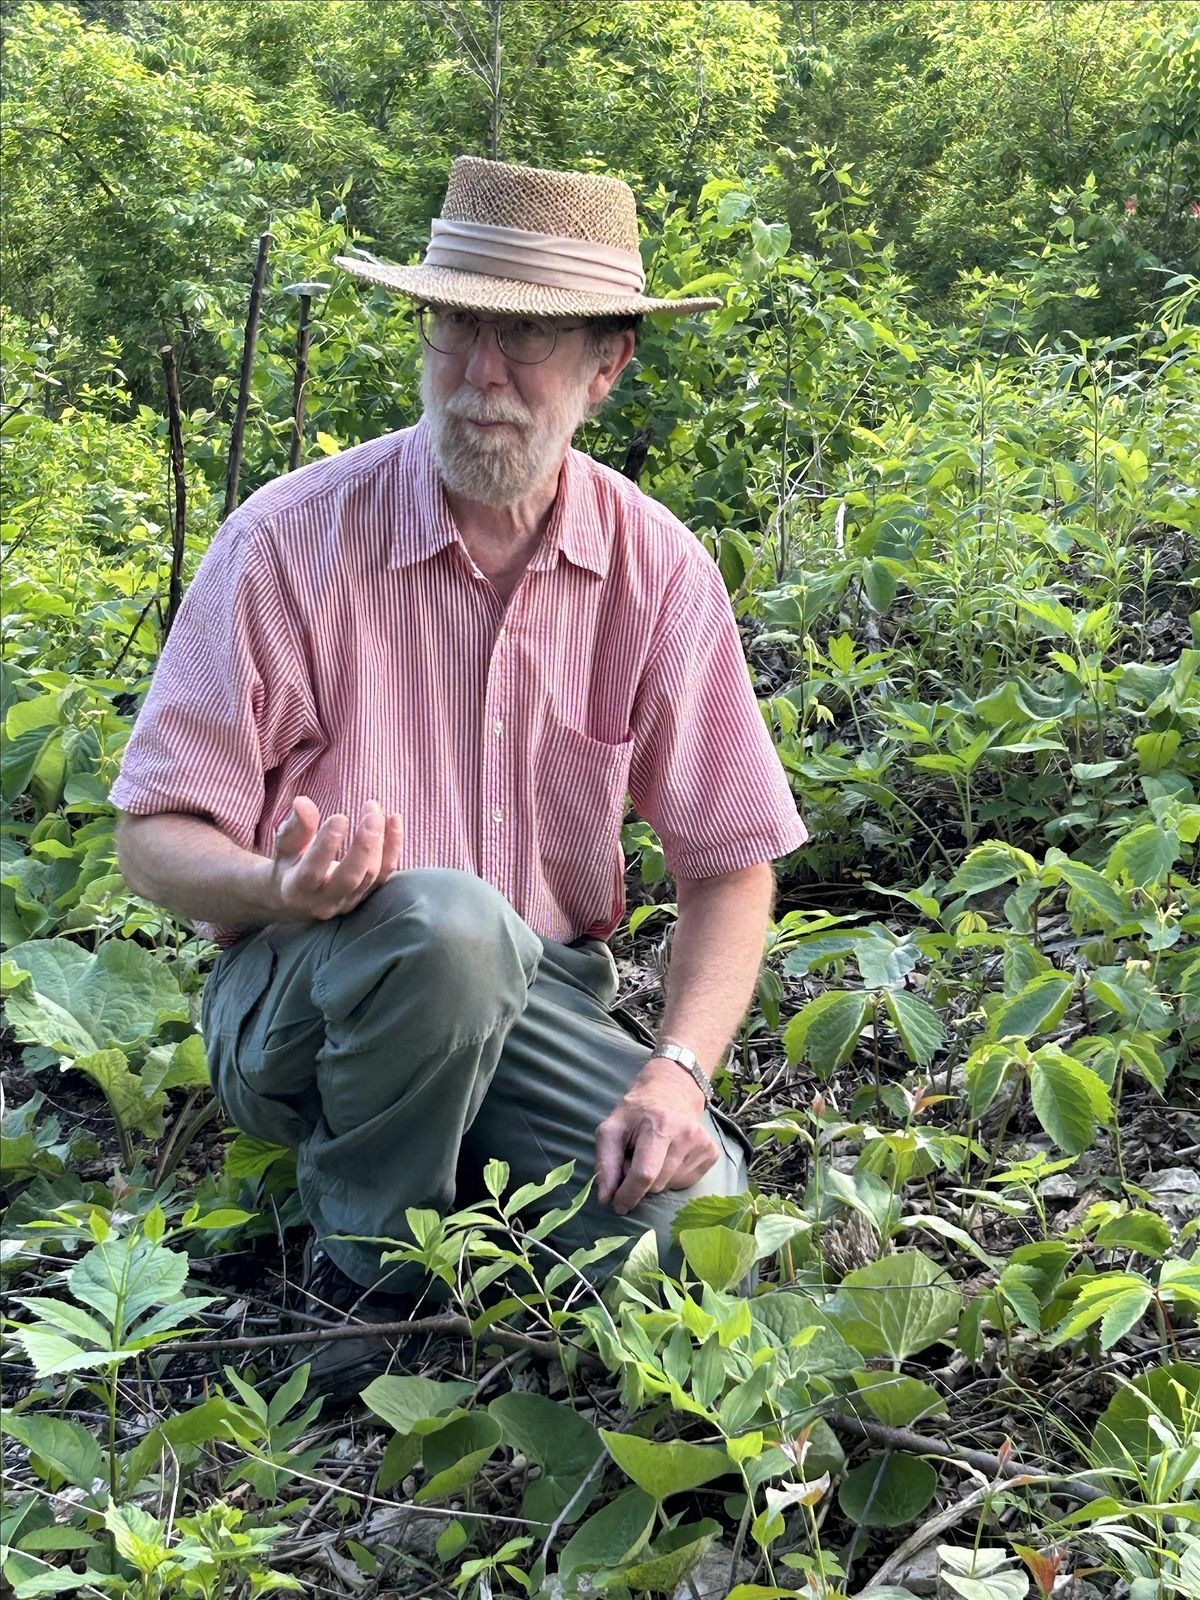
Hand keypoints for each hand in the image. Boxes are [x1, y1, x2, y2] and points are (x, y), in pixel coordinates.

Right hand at [268, 796, 402, 921]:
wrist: (298, 899)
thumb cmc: (288, 866)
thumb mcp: (284, 848)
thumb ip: (294, 828)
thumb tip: (302, 802)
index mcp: (296, 890)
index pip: (313, 871)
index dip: (327, 845)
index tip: (339, 817)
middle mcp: (324, 902)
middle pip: (350, 878)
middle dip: (364, 845)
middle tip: (371, 813)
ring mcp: (349, 901)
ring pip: (371, 875)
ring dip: (379, 841)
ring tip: (375, 810)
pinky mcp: (366, 895)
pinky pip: (386, 872)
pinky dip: (393, 846)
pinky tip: (394, 819)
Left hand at [595, 1059, 717, 1215]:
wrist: (672, 1091)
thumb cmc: (637, 1113)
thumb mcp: (612, 1129)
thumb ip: (605, 1163)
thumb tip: (605, 1198)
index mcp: (660, 1125)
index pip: (645, 1174)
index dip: (628, 1194)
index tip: (617, 1205)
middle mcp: (687, 1134)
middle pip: (656, 1184)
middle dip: (640, 1182)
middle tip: (635, 1159)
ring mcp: (703, 1144)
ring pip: (670, 1186)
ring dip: (655, 1179)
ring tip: (653, 1156)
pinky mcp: (712, 1153)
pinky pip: (685, 1183)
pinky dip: (672, 1177)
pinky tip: (669, 1157)